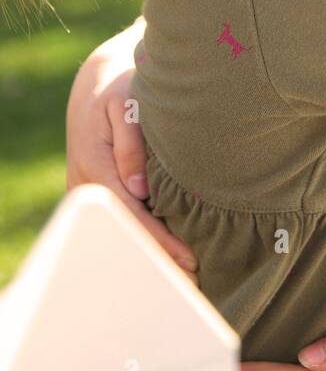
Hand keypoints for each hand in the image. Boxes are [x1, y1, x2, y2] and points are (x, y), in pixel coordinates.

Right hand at [66, 21, 197, 278]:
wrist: (97, 86)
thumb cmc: (121, 90)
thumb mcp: (127, 102)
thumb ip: (132, 141)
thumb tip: (139, 189)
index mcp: (95, 162)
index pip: (130, 212)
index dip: (159, 239)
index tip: (188, 259)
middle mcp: (86, 184)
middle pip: (123, 232)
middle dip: (156, 259)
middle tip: (194, 283)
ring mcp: (87, 193)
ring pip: (119, 231)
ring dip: (149, 255)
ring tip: (187, 280)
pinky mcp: (95, 195)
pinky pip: (119, 222)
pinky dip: (142, 240)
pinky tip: (169, 258)